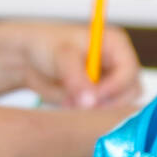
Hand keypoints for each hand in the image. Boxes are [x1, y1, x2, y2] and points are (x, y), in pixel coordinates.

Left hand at [16, 21, 141, 108]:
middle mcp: (117, 63)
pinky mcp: (99, 96)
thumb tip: (90, 102)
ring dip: (96, 108)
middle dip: (108, 101)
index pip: (129, 71)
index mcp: (115, 44)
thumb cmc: (45, 45)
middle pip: (130, 91)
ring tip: (69, 101)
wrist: (26, 58)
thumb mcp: (62, 56)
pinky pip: (103, 111)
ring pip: (118, 104)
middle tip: (82, 104)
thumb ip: (77, 78)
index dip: (115, 86)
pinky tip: (67, 104)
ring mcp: (109, 81)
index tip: (94, 96)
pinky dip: (87, 112)